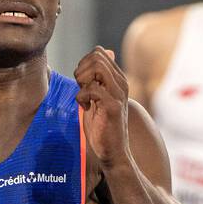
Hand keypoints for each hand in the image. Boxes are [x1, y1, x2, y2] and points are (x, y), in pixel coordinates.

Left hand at [75, 46, 129, 169]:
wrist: (112, 153)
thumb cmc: (102, 127)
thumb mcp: (97, 98)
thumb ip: (97, 77)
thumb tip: (106, 51)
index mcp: (118, 79)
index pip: (99, 52)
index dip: (84, 64)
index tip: (82, 83)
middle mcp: (121, 83)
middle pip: (97, 55)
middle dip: (81, 69)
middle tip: (81, 88)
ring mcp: (119, 94)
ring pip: (97, 66)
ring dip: (82, 79)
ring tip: (84, 96)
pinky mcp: (113, 106)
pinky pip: (92, 88)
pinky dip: (82, 97)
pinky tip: (86, 108)